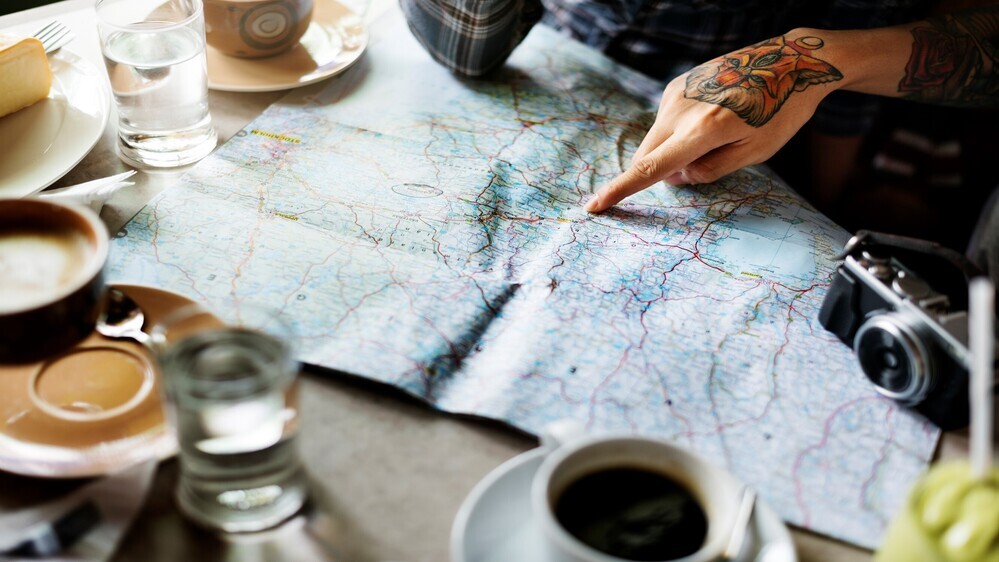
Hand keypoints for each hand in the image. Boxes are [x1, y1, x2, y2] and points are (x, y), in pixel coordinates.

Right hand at [585, 34, 843, 211]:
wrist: (789, 62)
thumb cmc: (779, 113)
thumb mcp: (753, 154)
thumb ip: (709, 171)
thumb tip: (674, 177)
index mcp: (703, 131)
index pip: (650, 169)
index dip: (620, 191)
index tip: (594, 207)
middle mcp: (681, 110)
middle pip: (646, 156)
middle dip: (659, 172)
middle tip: (696, 168)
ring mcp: (675, 93)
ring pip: (655, 139)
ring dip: (671, 149)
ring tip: (716, 135)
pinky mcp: (676, 84)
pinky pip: (665, 120)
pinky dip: (678, 131)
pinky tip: (711, 118)